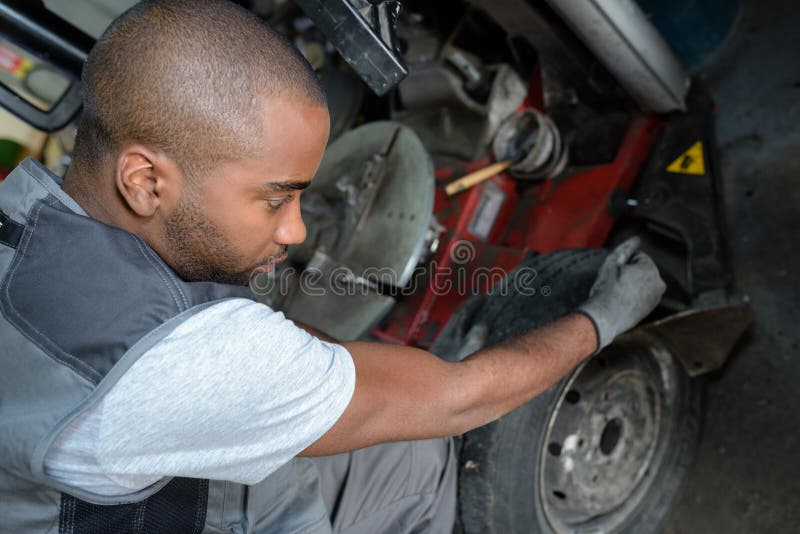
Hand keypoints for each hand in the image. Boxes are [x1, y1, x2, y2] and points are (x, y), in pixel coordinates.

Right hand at [578, 237, 665, 351]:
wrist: (605, 317)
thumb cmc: (607, 288)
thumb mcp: (611, 263)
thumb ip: (626, 248)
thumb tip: (637, 239)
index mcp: (651, 269)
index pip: (637, 257)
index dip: (623, 263)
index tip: (614, 274)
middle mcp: (659, 283)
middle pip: (641, 269)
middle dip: (630, 273)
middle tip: (615, 284)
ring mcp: (656, 297)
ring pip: (642, 282)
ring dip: (632, 284)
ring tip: (618, 293)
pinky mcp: (651, 308)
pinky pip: (642, 295)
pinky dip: (634, 295)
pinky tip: (622, 302)